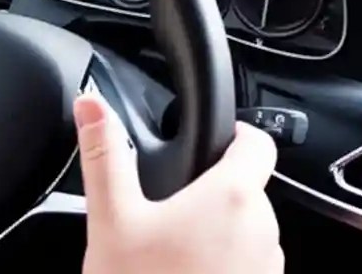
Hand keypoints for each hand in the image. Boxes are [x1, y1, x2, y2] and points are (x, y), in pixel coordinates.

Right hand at [76, 94, 283, 273]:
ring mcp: (268, 270)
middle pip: (246, 191)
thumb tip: (92, 105)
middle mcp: (264, 231)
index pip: (257, 142)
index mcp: (233, 197)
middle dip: (210, 196)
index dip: (234, 135)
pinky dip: (222, 269)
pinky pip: (247, 270)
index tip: (209, 142)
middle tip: (166, 217)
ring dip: (217, 237)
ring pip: (247, 234)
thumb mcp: (112, 220)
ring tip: (170, 258)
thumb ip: (105, 155)